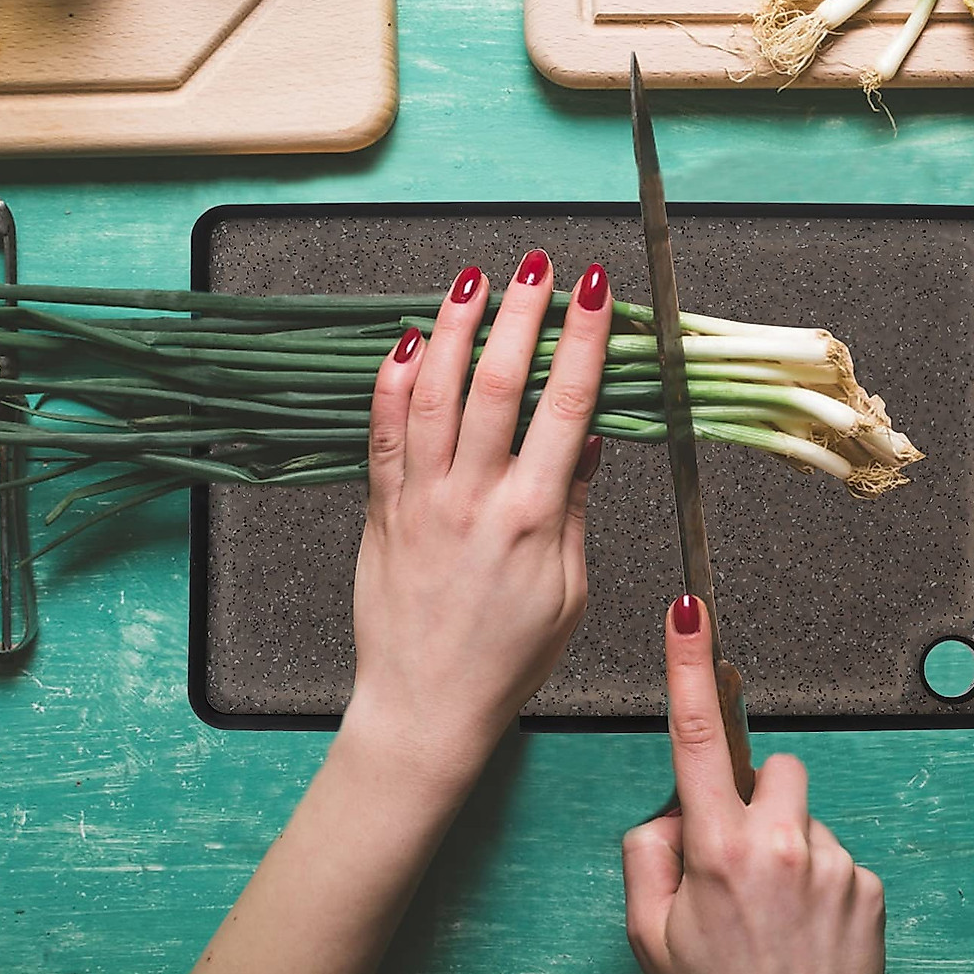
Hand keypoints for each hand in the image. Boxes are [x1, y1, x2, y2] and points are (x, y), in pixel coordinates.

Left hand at [343, 251, 611, 769]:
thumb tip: (588, 440)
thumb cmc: (507, 659)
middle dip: (521, 313)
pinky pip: (380, 433)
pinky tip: (402, 341)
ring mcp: (420, 500)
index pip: (566, 406)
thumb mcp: (570, 592)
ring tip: (471, 281)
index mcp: (534, 518)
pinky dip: (389, 382)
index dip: (582, 339)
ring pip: (432, 394)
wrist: (425, 708)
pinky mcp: (381, 509)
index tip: (593, 291)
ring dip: (453, 330)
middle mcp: (474, 497)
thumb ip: (576, 509)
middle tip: (537, 265)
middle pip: (498, 384)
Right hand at [622, 596, 885, 973]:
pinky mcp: (869, 885)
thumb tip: (671, 812)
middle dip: (755, 795)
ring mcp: (833, 864)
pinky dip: (820, 877)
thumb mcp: (651, 934)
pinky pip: (837, 853)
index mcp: (720, 850)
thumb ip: (644, 854)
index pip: (695, 733)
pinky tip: (806, 926)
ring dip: (789, 839)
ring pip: (805, 811)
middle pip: (772, 767)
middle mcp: (783, 846)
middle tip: (740, 857)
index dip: (689, 662)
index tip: (688, 611)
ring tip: (776, 907)